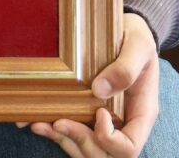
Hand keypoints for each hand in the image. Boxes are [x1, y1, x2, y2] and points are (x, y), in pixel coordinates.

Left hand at [24, 13, 159, 156]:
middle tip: (59, 122)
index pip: (129, 148)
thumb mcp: (139, 46)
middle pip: (105, 155)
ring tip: (41, 124)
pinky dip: (54, 134)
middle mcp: (125, 125)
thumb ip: (125, 68)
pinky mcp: (88, 117)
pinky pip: (72, 137)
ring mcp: (106, 124)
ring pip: (86, 151)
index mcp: (141, 114)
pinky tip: (36, 121)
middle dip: (81, 142)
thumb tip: (99, 90)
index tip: (98, 112)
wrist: (127, 32)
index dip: (110, 139)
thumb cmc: (137, 38)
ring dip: (63, 141)